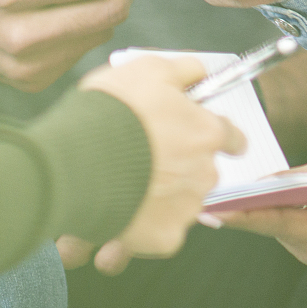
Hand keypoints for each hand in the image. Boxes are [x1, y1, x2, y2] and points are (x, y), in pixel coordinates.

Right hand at [59, 55, 248, 275]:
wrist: (75, 163)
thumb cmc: (111, 113)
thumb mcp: (149, 69)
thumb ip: (182, 70)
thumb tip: (197, 72)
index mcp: (206, 133)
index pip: (232, 137)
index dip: (215, 135)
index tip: (200, 137)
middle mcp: (205, 172)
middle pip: (202, 170)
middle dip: (180, 165)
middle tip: (144, 156)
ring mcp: (186, 208)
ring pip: (182, 201)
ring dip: (162, 193)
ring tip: (126, 181)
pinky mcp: (165, 238)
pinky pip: (161, 231)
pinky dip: (146, 224)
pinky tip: (123, 207)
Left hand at [219, 128, 306, 271]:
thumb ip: (303, 177)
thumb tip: (261, 187)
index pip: (285, 223)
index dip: (249, 214)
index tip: (216, 210)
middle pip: (276, 229)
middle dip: (248, 210)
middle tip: (213, 197)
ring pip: (275, 229)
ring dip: (260, 209)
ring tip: (243, 192)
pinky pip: (282, 228)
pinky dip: (270, 211)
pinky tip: (265, 197)